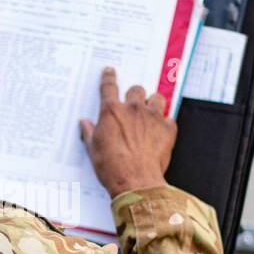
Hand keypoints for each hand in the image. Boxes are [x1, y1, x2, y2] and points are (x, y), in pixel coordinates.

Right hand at [79, 67, 176, 196]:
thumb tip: (84, 124)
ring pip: (156, 98)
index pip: (109, 87)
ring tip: (150, 114)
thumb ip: (89, 133)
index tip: (110, 72)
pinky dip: (165, 123)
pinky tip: (160, 133)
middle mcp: (133, 109)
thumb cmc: (112, 167)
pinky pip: (169, 118)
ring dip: (153, 103)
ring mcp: (152, 117)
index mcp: (112, 112)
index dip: (109, 77)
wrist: (135, 181)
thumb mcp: (93, 150)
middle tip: (133, 107)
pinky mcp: (167, 128)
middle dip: (134, 95)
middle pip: (136, 89)